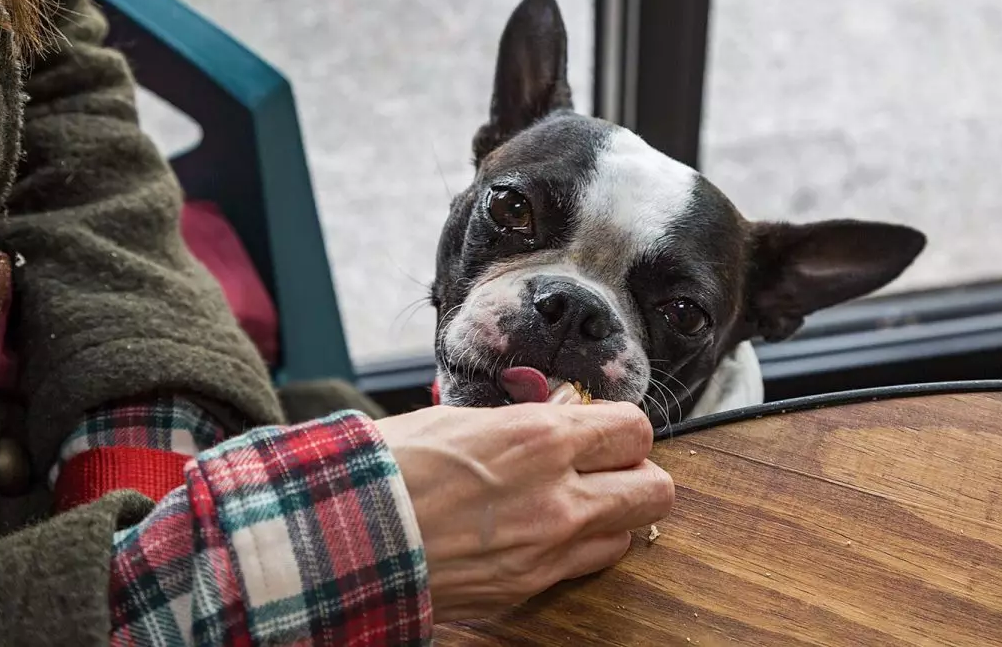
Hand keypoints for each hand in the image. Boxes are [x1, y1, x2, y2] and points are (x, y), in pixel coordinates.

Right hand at [375, 401, 672, 621]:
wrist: (345, 534)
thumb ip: (527, 418)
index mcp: (541, 439)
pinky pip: (582, 569)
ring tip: (572, 504)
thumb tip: (563, 412)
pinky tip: (539, 534)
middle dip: (640, 475)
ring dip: (610, 517)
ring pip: (627, 535)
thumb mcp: (463, 417)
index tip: (608, 431)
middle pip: (656, 489)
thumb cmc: (392, 467)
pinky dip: (575, 550)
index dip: (626, 430)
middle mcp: (558, 496)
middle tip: (609, 469)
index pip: (634, 429)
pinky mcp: (528, 588)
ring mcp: (547, 550)